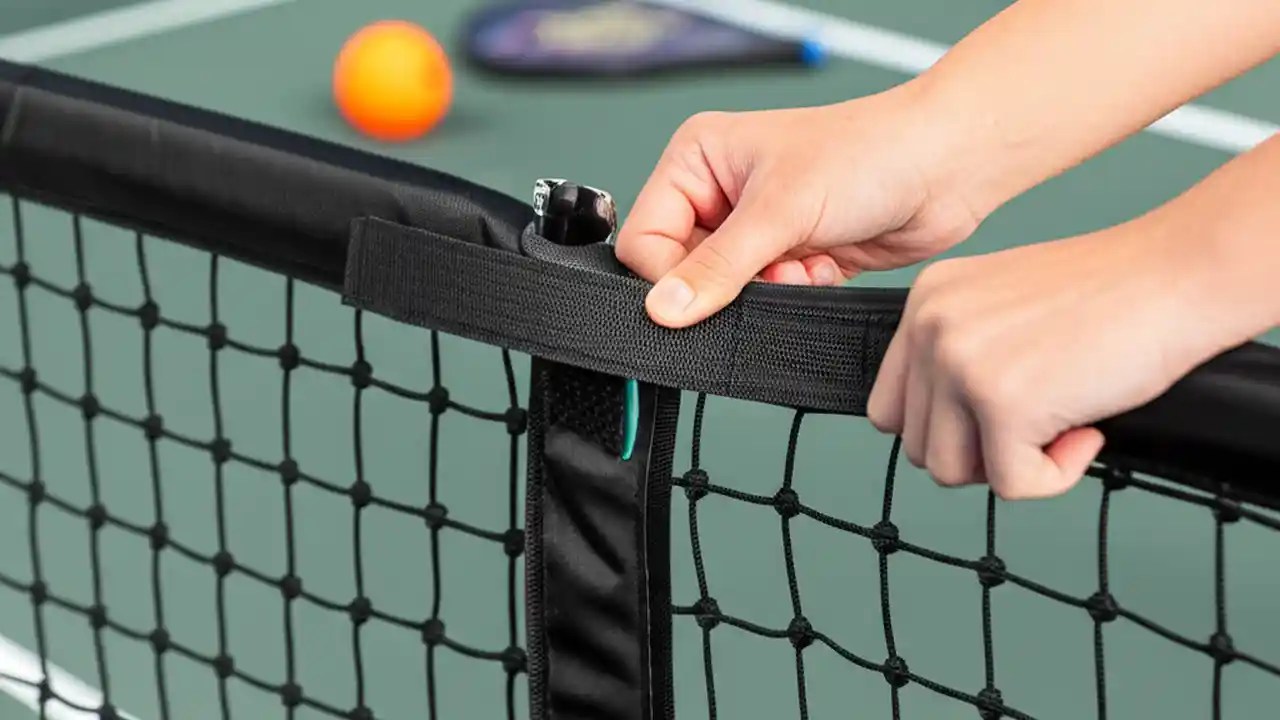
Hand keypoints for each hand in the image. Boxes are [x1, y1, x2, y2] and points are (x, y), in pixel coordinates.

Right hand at [615, 84, 981, 327]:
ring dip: (768, 290)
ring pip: (728, 291)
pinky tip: (825, 263)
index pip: (646, 239)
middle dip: (731, 284)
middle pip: (685, 270)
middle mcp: (720, 190)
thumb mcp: (780, 211)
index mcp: (697, 158)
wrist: (946, 166)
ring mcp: (756, 224)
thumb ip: (716, 268)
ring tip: (803, 263)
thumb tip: (663, 310)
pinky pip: (766, 298)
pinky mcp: (789, 253)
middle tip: (769, 272)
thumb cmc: (870, 152)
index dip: (671, 276)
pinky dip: (795, 291)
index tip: (707, 295)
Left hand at [866, 220, 1222, 499]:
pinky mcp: (1003, 402)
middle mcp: (930, 327)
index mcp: (925, 302)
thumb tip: (942, 430)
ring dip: (1010, 465)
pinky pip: (1013, 484)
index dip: (944, 429)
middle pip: (917, 444)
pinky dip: (1056, 476)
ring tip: (1061, 423)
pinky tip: (1086, 430)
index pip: (890, 405)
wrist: (1176, 275)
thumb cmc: (1110, 295)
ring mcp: (960, 364)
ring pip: (950, 471)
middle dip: (978, 451)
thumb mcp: (1002, 308)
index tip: (995, 420)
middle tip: (1039, 423)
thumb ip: (960, 356)